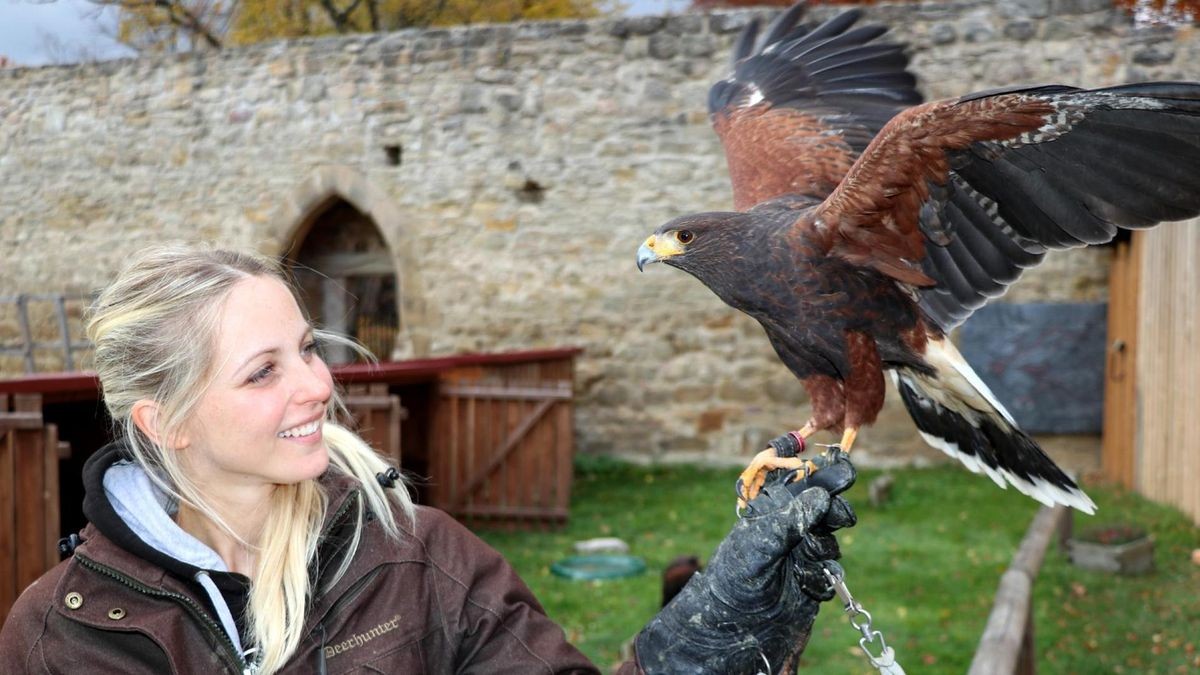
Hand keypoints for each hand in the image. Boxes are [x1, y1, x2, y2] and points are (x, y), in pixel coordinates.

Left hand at [634, 448, 856, 673]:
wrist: (733, 628)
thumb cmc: (733, 579)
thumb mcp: (757, 545)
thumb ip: (789, 520)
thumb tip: (820, 494)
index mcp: (770, 512)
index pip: (800, 484)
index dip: (823, 475)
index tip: (843, 469)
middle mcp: (788, 529)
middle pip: (825, 509)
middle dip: (834, 512)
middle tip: (838, 517)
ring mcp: (801, 555)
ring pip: (831, 541)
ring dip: (823, 550)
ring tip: (803, 561)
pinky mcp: (813, 582)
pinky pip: (832, 573)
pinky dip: (822, 578)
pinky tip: (805, 585)